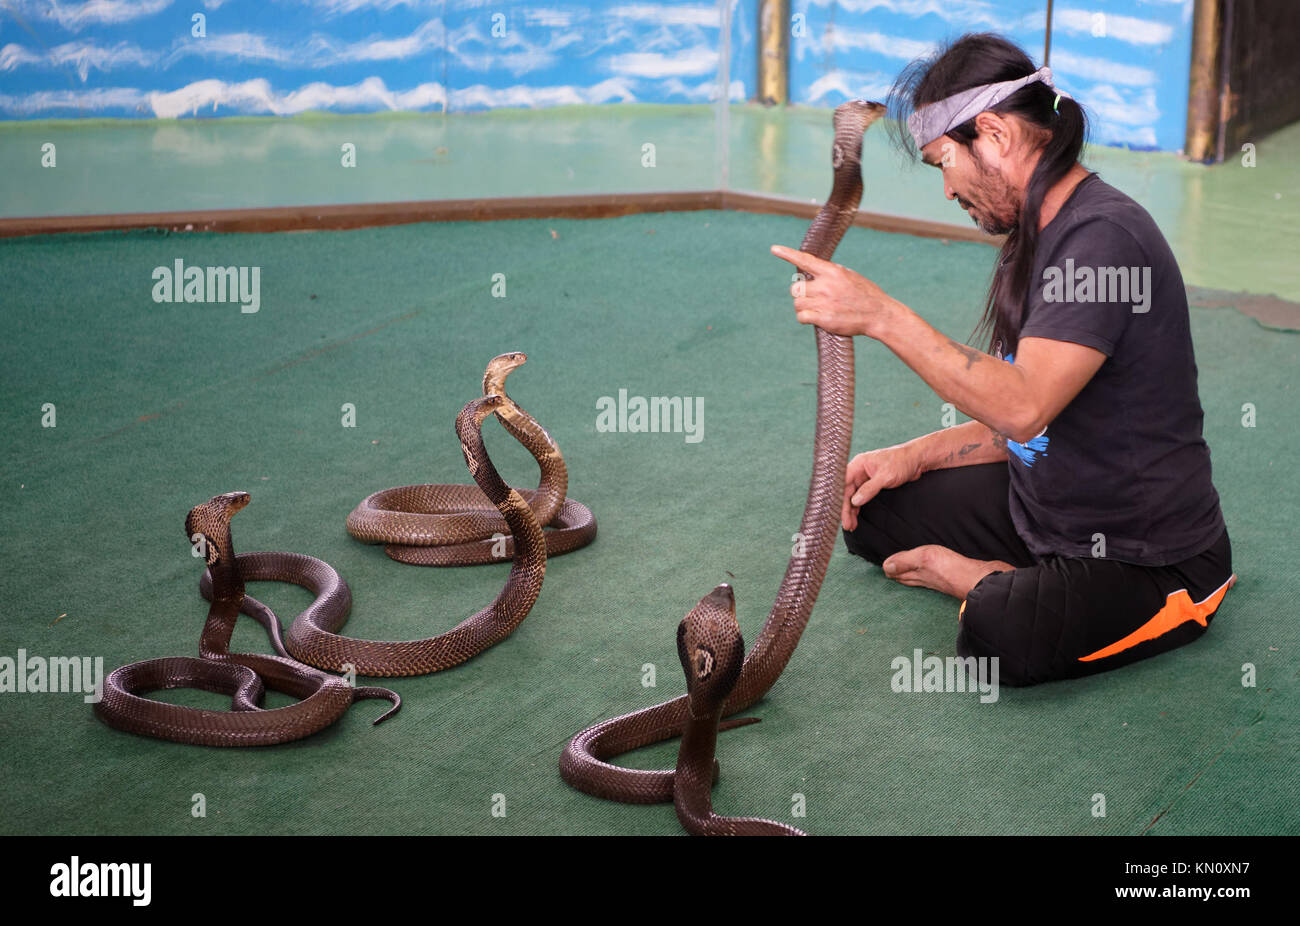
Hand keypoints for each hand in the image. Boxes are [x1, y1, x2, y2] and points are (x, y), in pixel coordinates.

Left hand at [769, 244, 900, 338]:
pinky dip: (805, 318)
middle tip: (813, 297)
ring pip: (797, 303)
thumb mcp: (849, 276)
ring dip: (803, 307)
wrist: (878, 314)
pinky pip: (801, 317)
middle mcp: (826, 285)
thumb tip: (811, 272)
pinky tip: (815, 318)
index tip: (774, 249)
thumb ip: (829, 274)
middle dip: (801, 293)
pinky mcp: (824, 319)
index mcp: (832, 272)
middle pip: (795, 288)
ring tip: (818, 308)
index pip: (805, 260)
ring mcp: (824, 302)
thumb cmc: (864, 294)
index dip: (788, 254)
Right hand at [842, 445, 922, 530]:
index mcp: (859, 464)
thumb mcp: (885, 476)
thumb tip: (855, 501)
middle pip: (847, 491)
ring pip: (853, 496)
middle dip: (846, 508)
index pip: (843, 483)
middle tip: (846, 524)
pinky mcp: (871, 484)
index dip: (840, 498)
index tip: (838, 512)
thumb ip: (869, 489)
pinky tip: (855, 518)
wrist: (916, 460)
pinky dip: (858, 507)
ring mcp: (864, 478)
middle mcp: (859, 471)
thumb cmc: (901, 462)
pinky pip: (861, 497)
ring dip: (851, 510)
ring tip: (850, 525)